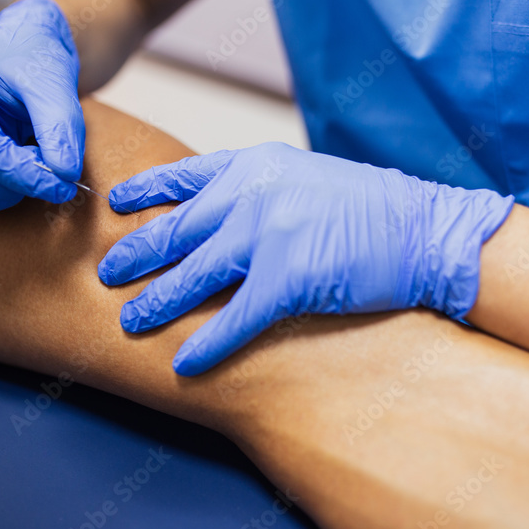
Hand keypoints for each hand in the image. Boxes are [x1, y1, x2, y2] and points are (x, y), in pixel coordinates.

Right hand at [0, 0, 84, 226]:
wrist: (24, 48)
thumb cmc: (33, 54)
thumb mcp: (52, 78)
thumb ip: (60, 125)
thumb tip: (65, 174)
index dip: (26, 175)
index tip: (65, 184)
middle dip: (7, 187)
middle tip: (45, 168)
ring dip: (0, 196)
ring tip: (30, 164)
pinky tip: (13, 178)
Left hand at [98, 142, 513, 374]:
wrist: (424, 228)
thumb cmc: (370, 205)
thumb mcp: (306, 176)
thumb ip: (259, 186)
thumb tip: (221, 207)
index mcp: (256, 166)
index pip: (184, 177)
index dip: (145, 192)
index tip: (115, 203)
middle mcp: (253, 195)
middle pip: (177, 229)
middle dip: (136, 254)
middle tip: (105, 273)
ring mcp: (269, 236)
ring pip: (194, 274)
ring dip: (157, 302)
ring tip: (128, 322)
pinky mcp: (289, 280)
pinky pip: (235, 318)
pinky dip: (206, 343)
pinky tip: (183, 363)